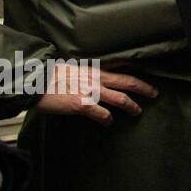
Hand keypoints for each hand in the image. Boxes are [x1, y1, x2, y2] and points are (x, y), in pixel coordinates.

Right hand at [32, 61, 157, 125]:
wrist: (35, 81)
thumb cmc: (50, 75)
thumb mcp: (73, 68)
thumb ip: (86, 74)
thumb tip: (90, 79)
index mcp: (94, 69)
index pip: (122, 68)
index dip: (137, 72)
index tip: (148, 75)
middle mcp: (97, 79)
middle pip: (128, 83)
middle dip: (144, 88)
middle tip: (155, 93)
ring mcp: (91, 92)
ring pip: (121, 99)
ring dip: (132, 106)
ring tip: (138, 111)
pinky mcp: (82, 105)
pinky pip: (102, 114)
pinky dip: (108, 119)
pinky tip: (109, 122)